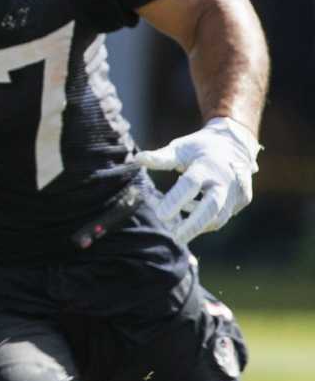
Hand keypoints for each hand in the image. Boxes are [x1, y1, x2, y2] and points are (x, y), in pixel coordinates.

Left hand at [137, 116, 258, 244]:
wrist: (234, 143)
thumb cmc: (199, 148)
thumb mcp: (179, 149)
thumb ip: (160, 158)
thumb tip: (137, 159)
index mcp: (206, 165)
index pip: (191, 185)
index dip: (175, 200)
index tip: (160, 215)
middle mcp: (225, 179)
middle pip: (211, 207)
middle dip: (193, 225)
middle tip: (175, 237)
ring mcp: (237, 190)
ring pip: (219, 216)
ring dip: (197, 225)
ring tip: (177, 226)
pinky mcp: (243, 198)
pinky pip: (223, 215)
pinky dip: (207, 220)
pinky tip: (192, 211)